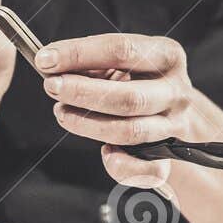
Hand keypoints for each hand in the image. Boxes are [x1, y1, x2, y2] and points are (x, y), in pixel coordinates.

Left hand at [35, 33, 193, 189]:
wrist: (174, 109)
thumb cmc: (139, 79)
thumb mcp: (120, 61)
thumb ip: (91, 62)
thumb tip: (52, 64)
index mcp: (167, 56)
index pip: (122, 51)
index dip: (79, 55)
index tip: (47, 59)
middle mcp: (176, 91)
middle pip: (129, 97)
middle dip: (83, 92)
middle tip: (52, 87)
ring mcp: (175, 125)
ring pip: (131, 131)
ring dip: (89, 124)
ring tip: (62, 112)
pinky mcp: (170, 157)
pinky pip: (148, 170)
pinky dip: (121, 165)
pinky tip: (105, 153)